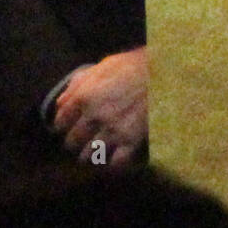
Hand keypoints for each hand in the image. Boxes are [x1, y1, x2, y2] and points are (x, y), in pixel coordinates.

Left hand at [52, 46, 147, 167]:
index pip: (60, 121)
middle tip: (81, 140)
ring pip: (90, 155)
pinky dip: (113, 163)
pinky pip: (115, 163)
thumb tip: (60, 102)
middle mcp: (95, 116)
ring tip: (96, 150)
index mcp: (85, 95)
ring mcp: (113, 130)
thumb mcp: (104, 66)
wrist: (166, 71)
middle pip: (73, 141)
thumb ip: (80, 83)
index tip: (67, 126)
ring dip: (91, 154)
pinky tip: (115, 157)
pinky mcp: (132, 140)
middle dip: (75, 142)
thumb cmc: (134, 65)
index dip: (62, 125)